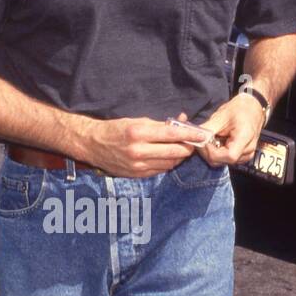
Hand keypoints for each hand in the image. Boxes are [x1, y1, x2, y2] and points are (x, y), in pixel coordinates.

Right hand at [83, 116, 198, 176]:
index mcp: (139, 133)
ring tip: (182, 148)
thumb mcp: (137, 121)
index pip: (172, 134)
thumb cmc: (115, 129)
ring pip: (170, 163)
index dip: (190, 134)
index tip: (202, 134)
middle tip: (194, 142)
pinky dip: (168, 163)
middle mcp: (139, 151)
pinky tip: (169, 157)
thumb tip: (182, 120)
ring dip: (179, 156)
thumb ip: (160, 123)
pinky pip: (160, 170)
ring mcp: (138, 165)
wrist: (93, 144)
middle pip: (175, 152)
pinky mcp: (137, 175)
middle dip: (188, 147)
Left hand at [183, 94, 266, 166]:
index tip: (204, 142)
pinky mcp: (243, 156)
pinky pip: (226, 159)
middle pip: (223, 161)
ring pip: (222, 162)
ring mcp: (246, 155)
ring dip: (212, 152)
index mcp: (245, 138)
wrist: (253, 108)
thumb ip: (208, 129)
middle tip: (202, 140)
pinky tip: (217, 142)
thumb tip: (195, 137)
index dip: (212, 152)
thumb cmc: (240, 109)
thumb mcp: (222, 116)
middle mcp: (248, 150)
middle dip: (208, 152)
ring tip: (211, 138)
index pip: (229, 156)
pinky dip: (217, 152)